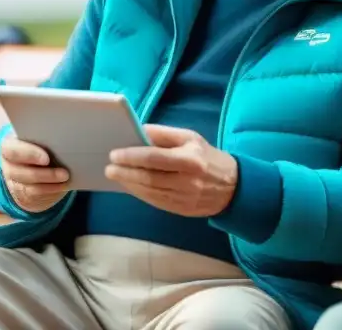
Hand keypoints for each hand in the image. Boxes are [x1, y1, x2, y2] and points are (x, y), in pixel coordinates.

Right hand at [0, 134, 70, 212]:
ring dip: (49, 183)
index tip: (46, 159)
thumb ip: (45, 136)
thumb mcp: (39, 137)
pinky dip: (51, 190)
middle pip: (20, 172)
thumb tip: (65, 136)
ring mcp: (14, 181)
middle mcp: (8, 165)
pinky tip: (64, 185)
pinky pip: (35, 195)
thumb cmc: (39, 143)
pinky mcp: (22, 194)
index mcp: (9, 146)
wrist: (34, 164)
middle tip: (64, 172)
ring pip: (28, 186)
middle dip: (44, 174)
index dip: (29, 154)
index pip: (11, 150)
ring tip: (66, 177)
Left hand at [105, 124, 237, 216]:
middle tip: (109, 168)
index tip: (114, 154)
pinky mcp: (180, 210)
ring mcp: (183, 198)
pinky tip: (130, 186)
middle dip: (126, 173)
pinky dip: (139, 193)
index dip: (132, 156)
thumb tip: (139, 131)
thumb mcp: (190, 137)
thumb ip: (164, 134)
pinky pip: (154, 201)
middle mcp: (187, 181)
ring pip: (149, 192)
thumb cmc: (207, 156)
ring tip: (116, 176)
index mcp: (190, 159)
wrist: (232, 187)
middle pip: (149, 178)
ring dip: (129, 184)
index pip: (154, 158)